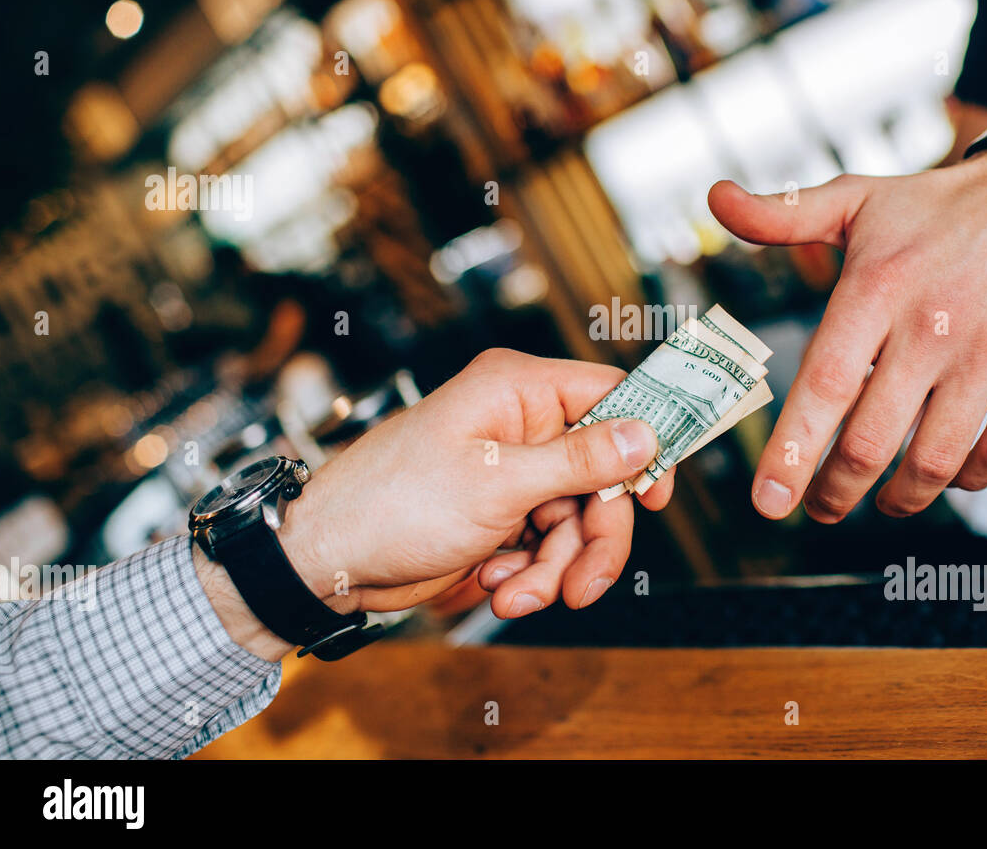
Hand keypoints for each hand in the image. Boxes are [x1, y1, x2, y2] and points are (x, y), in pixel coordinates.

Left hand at [280, 349, 672, 620]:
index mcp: (518, 390)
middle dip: (591, 539)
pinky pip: (546, 543)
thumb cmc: (393, 503)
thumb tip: (646, 435)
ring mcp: (511, 471)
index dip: (645, 442)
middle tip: (582, 587)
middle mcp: (520, 424)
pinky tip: (494, 584)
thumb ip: (580, 462)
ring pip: (577, 520)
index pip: (612, 396)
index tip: (659, 495)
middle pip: (602, 477)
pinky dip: (530, 573)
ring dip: (554, 567)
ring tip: (514, 594)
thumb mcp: (497, 484)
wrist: (328, 561)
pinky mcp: (500, 512)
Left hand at [708, 149, 986, 521]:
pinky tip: (942, 476)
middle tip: (818, 507)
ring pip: (935, 460)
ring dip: (898, 499)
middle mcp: (936, 323)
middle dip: (834, 492)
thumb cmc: (932, 207)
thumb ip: (780, 215)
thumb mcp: (854, 198)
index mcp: (877, 286)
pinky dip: (965, 480)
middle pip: (872, 440)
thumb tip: (715, 198)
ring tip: (878, 502)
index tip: (767, 502)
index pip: (826, 385)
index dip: (792, 452)